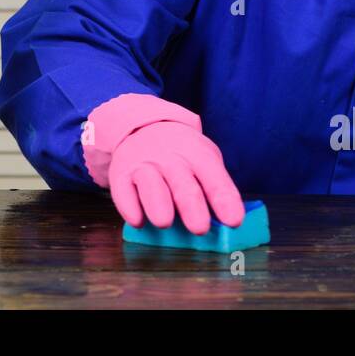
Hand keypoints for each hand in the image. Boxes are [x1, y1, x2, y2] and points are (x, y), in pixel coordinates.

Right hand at [106, 120, 243, 234]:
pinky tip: (137, 220)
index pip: (214, 178)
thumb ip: (214, 187)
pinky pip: (123, 192)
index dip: (225, 200)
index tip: (233, 221)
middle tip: (200, 228)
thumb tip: (226, 224)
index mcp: (197, 155)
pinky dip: (129, 207)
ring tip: (164, 223)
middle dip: (192, 207)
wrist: (142, 127)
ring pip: (151, 186)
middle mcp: (170, 159)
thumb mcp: (203, 159)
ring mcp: (144, 165)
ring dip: (158, 205)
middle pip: (183, 185)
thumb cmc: (181, 155)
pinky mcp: (121, 175)